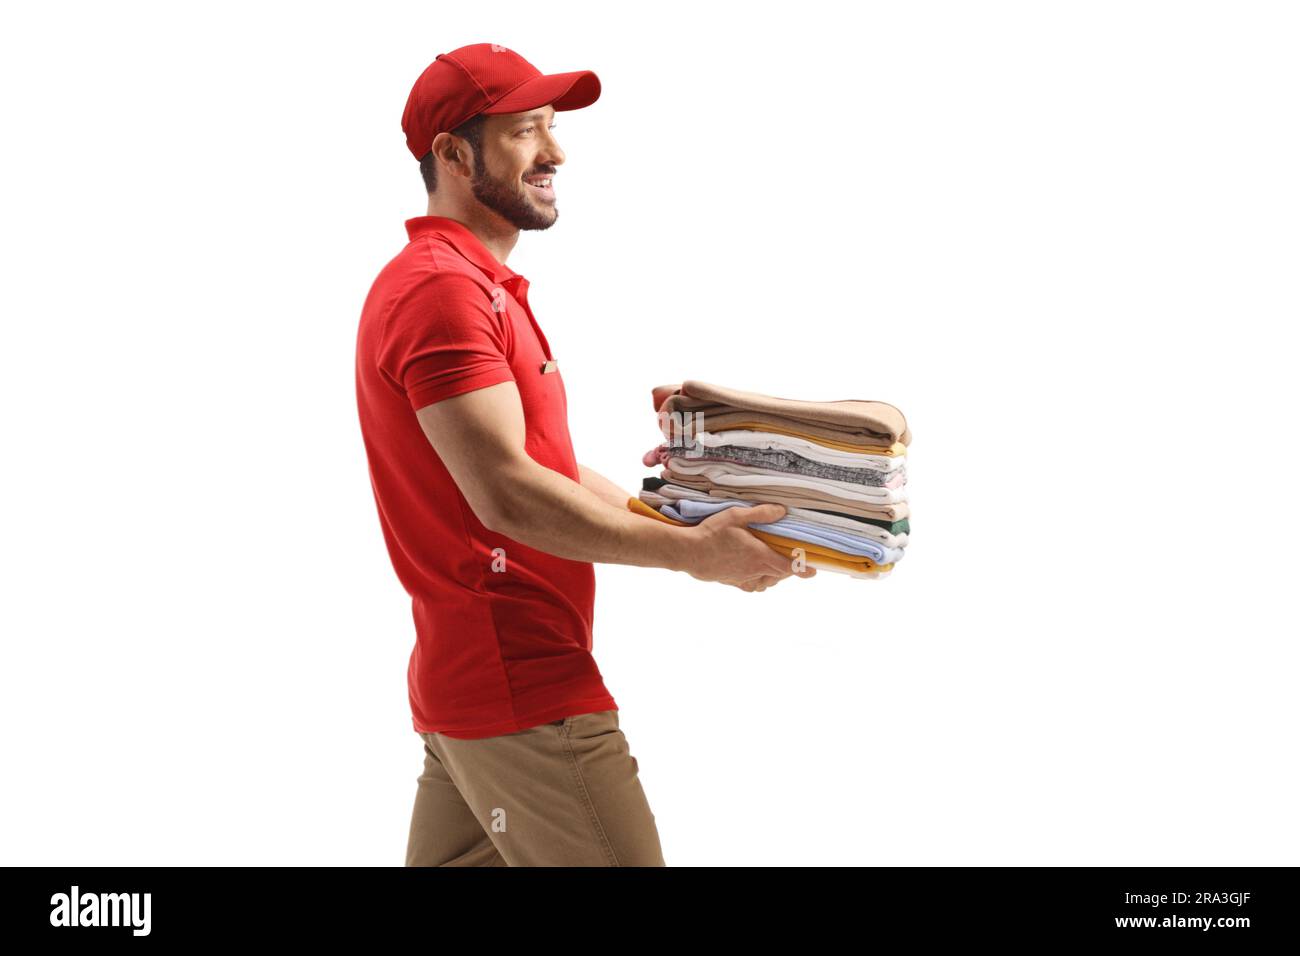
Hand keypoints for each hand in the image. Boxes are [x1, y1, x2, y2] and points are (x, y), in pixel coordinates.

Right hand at [681, 503, 816, 590]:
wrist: (688, 553)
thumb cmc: (711, 534)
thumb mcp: (736, 516)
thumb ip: (761, 513)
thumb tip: (782, 511)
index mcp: (760, 556)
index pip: (789, 567)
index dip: (804, 570)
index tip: (814, 571)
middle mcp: (754, 571)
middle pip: (779, 575)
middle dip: (787, 569)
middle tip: (791, 560)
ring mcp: (743, 579)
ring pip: (766, 582)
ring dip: (773, 576)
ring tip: (772, 565)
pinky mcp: (732, 582)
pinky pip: (751, 586)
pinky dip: (757, 581)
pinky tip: (753, 573)